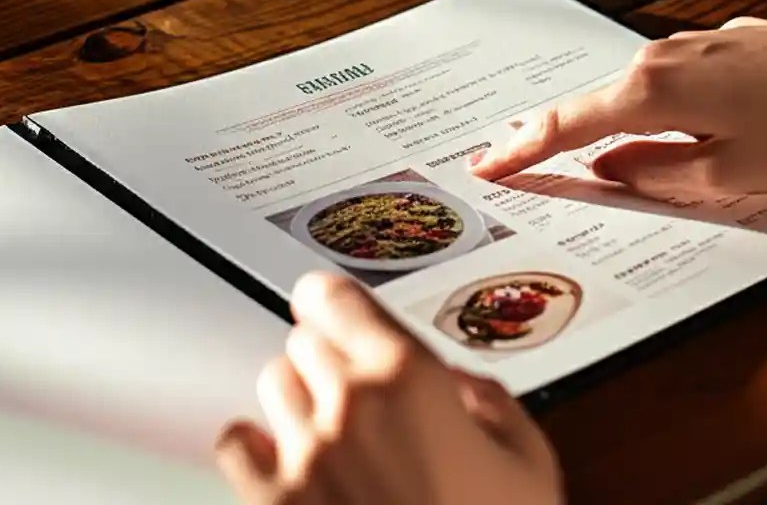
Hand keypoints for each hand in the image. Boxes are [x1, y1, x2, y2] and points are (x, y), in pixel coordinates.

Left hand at [214, 271, 563, 504]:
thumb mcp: (530, 466)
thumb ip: (495, 407)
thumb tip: (462, 388)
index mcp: (409, 380)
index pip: (335, 298)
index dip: (333, 301)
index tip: (334, 306)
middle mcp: (347, 406)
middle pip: (304, 340)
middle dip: (331, 356)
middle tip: (358, 386)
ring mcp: (304, 457)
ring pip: (273, 383)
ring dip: (299, 395)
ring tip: (330, 425)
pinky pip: (236, 444)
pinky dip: (254, 444)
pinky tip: (280, 457)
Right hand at [470, 18, 766, 196]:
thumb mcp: (724, 176)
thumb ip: (652, 175)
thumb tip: (608, 170)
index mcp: (652, 92)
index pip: (567, 126)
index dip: (522, 151)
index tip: (487, 167)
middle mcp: (662, 57)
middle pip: (593, 105)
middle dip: (551, 133)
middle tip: (507, 153)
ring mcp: (693, 43)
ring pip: (635, 93)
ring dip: (611, 122)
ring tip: (583, 153)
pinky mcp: (722, 41)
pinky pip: (671, 79)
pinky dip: (655, 106)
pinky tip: (667, 126)